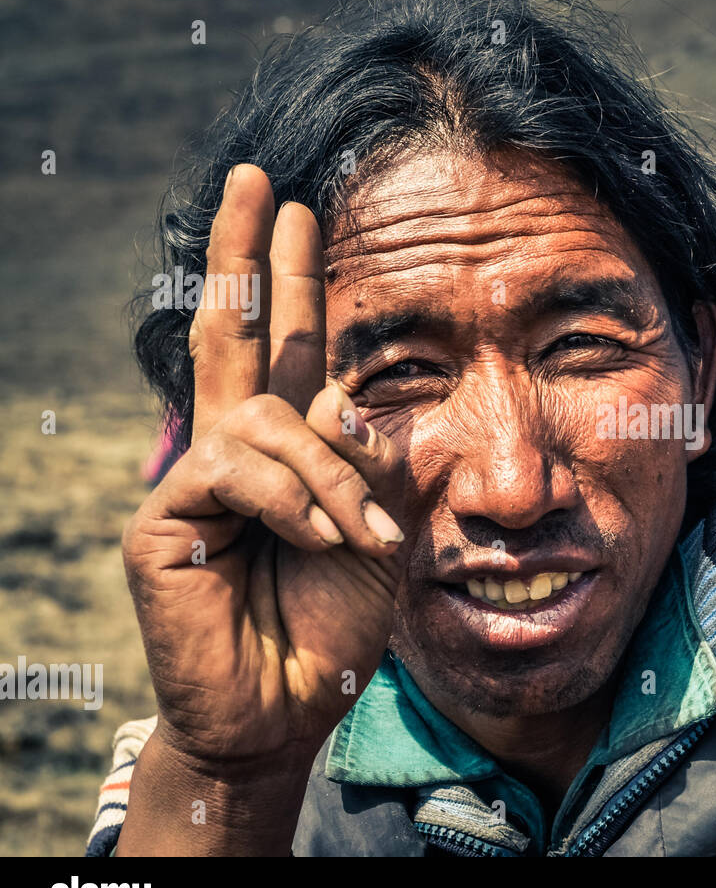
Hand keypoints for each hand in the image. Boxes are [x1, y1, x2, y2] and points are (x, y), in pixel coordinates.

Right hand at [118, 165, 406, 851]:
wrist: (287, 708)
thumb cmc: (333, 622)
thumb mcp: (379, 531)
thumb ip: (369, 462)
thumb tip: (354, 399)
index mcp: (289, 446)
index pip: (288, 347)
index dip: (291, 279)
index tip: (299, 209)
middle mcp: (236, 448)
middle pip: (235, 331)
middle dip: (247, 254)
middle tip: (256, 179)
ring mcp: (195, 479)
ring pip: (262, 419)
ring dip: (329, 475)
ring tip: (363, 536)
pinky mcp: (164, 519)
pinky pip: (239, 473)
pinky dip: (295, 503)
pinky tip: (322, 539)